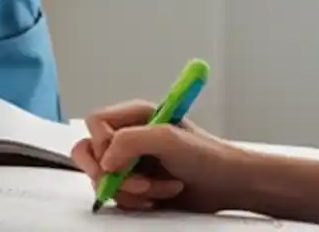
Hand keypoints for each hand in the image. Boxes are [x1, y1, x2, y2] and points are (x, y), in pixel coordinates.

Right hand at [71, 100, 254, 212]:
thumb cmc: (208, 156)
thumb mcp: (168, 139)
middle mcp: (129, 137)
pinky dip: (135, 201)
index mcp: (135, 116)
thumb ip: (130, 141)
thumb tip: (105, 161)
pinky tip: (158, 197)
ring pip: (103, 179)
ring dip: (131, 190)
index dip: (101, 142)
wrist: (228, 185)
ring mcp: (131, 163)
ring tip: (159, 189)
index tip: (120, 158)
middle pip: (90, 151)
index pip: (95, 122)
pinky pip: (117, 196)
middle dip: (110, 173)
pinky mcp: (135, 185)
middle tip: (134, 182)